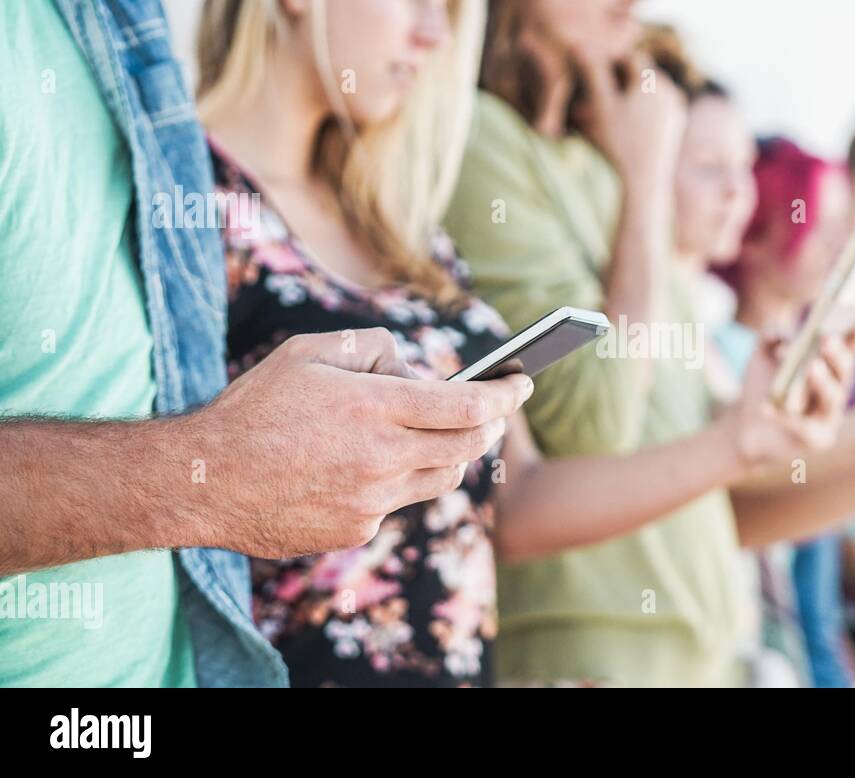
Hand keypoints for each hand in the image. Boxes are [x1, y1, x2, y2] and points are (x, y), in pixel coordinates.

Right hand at [183, 329, 532, 557]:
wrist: (203, 482)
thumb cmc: (254, 407)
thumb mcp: (309, 351)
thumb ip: (372, 348)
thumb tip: (414, 367)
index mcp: (375, 406)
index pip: (469, 404)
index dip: (505, 395)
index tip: (523, 383)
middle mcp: (382, 456)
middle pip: (467, 445)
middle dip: (490, 425)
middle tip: (496, 411)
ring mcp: (372, 499)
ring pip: (440, 479)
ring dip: (450, 455)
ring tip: (440, 435)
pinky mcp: (356, 529)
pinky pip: (396, 504)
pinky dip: (396, 483)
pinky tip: (369, 468)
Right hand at [572, 47, 685, 189]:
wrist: (641, 187)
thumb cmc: (616, 146)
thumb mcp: (599, 107)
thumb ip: (591, 73)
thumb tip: (579, 45)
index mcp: (654, 83)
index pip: (628, 58)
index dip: (608, 62)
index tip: (589, 74)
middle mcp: (671, 93)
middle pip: (641, 74)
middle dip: (620, 77)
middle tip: (595, 89)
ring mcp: (675, 112)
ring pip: (649, 92)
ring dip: (629, 93)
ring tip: (606, 108)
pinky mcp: (675, 129)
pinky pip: (655, 110)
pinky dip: (639, 110)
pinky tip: (622, 125)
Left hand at [726, 316, 854, 466]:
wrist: (744, 425)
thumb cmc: (761, 385)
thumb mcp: (761, 354)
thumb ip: (770, 335)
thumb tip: (785, 334)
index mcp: (830, 365)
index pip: (854, 344)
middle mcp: (836, 388)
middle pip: (846, 370)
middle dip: (838, 355)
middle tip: (826, 340)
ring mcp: (829, 415)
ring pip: (833, 398)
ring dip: (823, 382)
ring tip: (811, 368)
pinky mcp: (816, 439)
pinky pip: (803, 427)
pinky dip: (784, 417)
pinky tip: (767, 408)